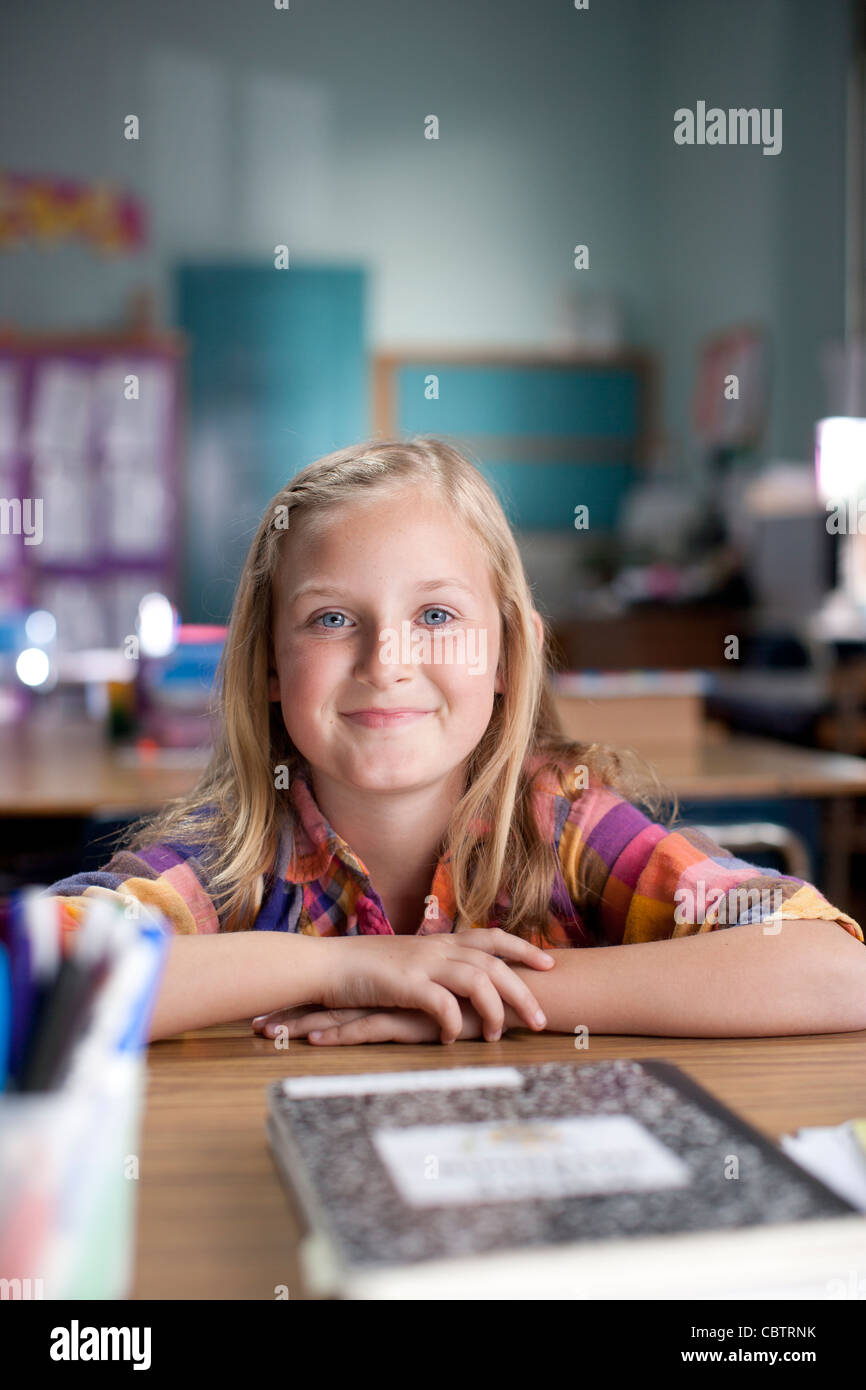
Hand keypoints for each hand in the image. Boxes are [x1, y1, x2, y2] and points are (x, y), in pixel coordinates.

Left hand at [252, 999, 485, 1044]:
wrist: (510, 993)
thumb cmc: (481, 999)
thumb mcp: (445, 1005)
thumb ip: (427, 1007)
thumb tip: (409, 1017)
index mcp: (390, 991)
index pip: (342, 996)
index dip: (306, 1003)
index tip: (274, 1011)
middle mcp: (386, 994)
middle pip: (327, 1003)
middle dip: (289, 1013)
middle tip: (252, 1023)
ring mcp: (393, 1005)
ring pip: (338, 1015)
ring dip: (299, 1024)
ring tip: (264, 1031)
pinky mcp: (406, 1018)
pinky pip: (364, 1030)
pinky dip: (337, 1036)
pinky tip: (312, 1039)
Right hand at [273, 928, 555, 1043]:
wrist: (326, 965)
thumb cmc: (366, 968)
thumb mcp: (408, 960)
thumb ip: (436, 966)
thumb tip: (463, 980)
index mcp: (440, 941)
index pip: (491, 937)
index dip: (522, 947)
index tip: (550, 961)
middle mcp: (436, 948)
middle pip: (494, 963)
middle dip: (523, 990)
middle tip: (540, 1019)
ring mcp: (422, 964)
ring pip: (476, 980)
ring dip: (493, 1009)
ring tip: (497, 1036)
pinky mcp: (405, 984)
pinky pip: (442, 1004)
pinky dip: (453, 1023)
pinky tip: (452, 1041)